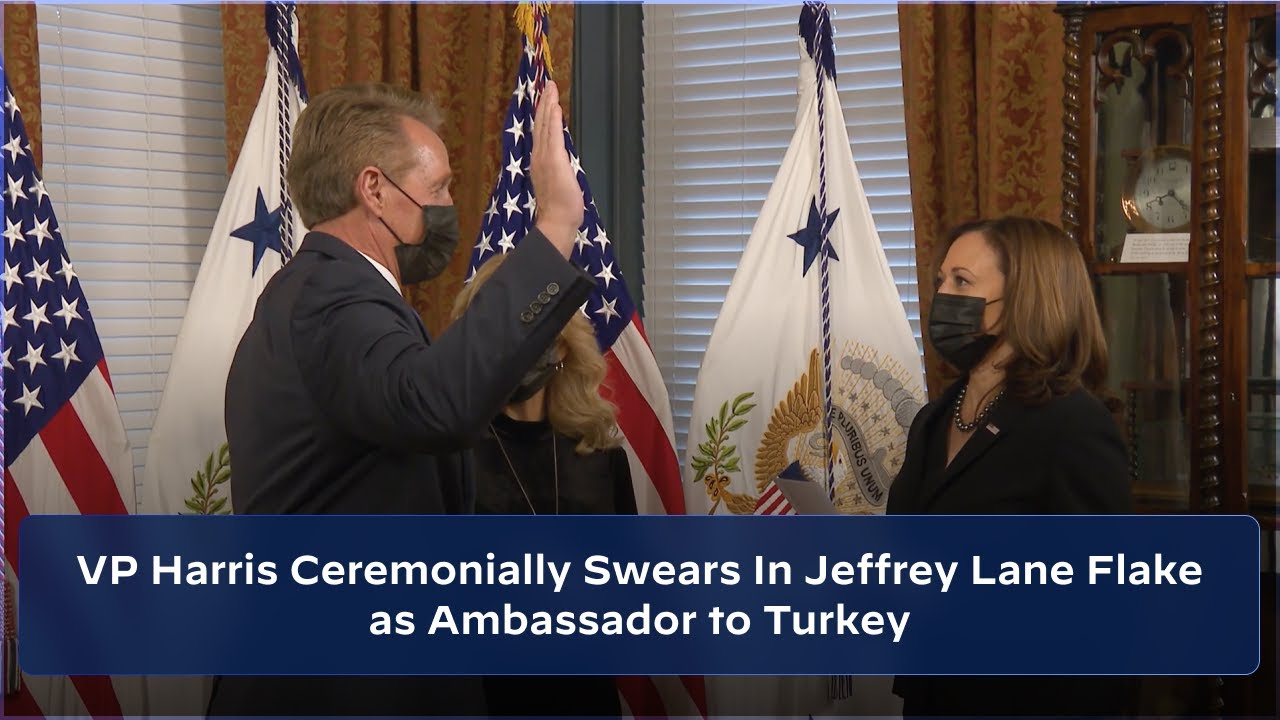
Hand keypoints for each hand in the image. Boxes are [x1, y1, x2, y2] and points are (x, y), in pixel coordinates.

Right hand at [530, 81, 583, 257]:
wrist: (556, 221)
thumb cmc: (559, 208)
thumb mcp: (557, 183)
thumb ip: (557, 169)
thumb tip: (561, 162)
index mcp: (540, 161)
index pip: (542, 133)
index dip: (543, 114)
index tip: (546, 99)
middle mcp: (539, 156)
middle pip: (541, 124)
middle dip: (544, 103)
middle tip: (547, 84)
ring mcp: (545, 157)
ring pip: (546, 125)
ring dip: (548, 105)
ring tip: (550, 88)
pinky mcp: (554, 160)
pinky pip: (554, 135)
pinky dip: (554, 119)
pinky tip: (555, 106)